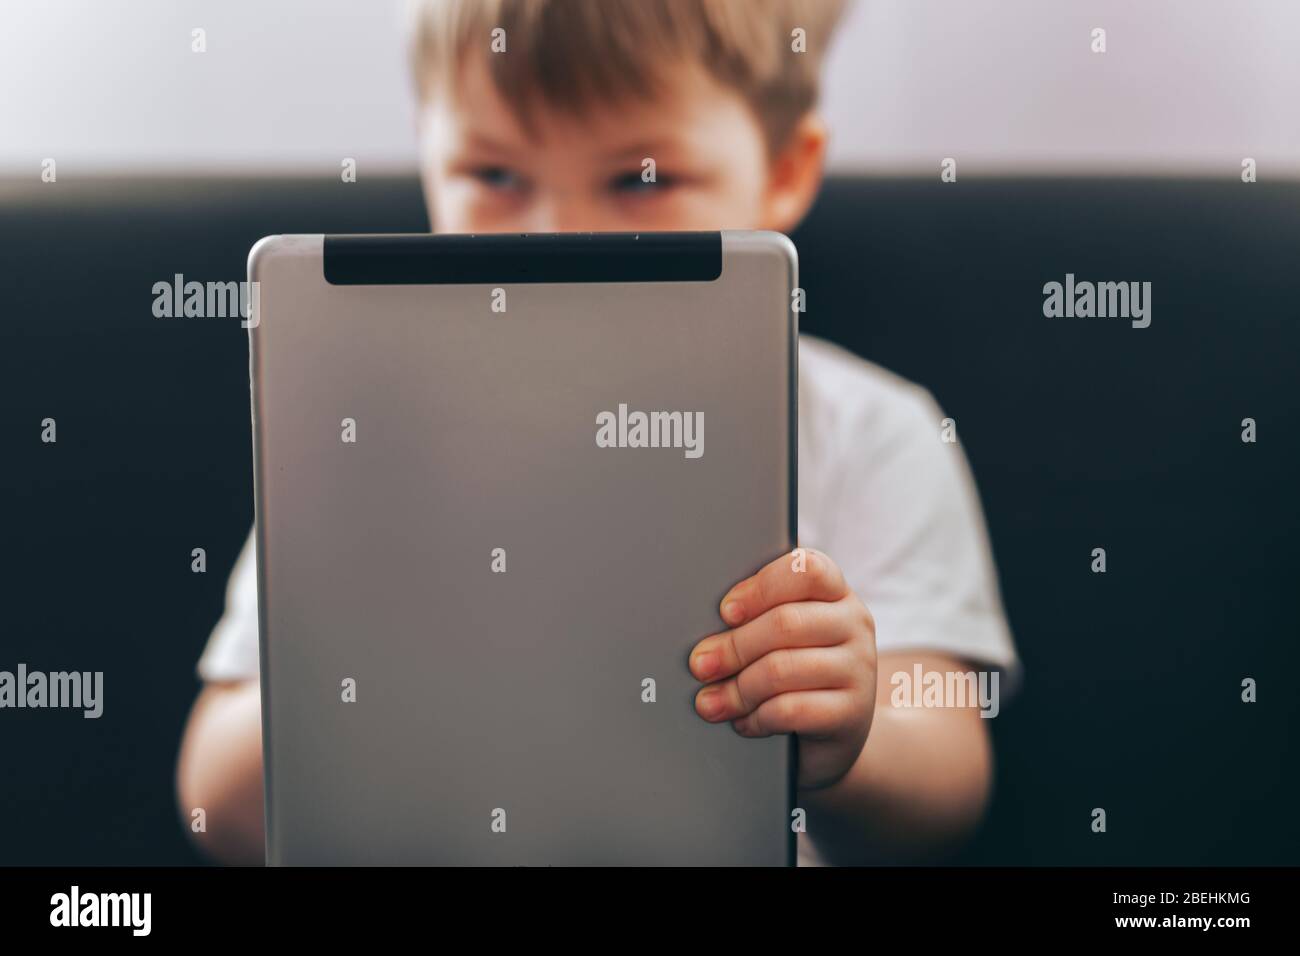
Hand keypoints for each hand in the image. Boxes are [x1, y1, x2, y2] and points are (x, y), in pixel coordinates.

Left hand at [689, 548, 876, 788]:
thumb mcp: (783, 638)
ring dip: (737, 688)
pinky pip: (791, 709)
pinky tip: (743, 722)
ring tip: (711, 702)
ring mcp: (859, 668)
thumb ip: (757, 621)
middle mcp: (854, 623)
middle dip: (733, 647)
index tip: (726, 612)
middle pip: (786, 623)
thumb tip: (706, 641)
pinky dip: (756, 717)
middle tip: (700, 665)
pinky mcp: (852, 712)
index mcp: (835, 592)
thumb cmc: (796, 674)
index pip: (806, 571)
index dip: (760, 588)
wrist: (834, 734)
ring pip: (782, 669)